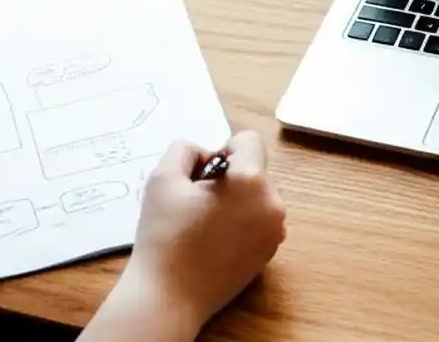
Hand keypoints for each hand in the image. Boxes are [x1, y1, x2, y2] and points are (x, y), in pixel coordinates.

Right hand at [102, 131, 285, 337]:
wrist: (169, 296)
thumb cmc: (164, 236)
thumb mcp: (163, 177)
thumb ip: (185, 149)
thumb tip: (206, 153)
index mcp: (252, 182)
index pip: (248, 141)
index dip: (222, 150)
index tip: (203, 176)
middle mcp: (273, 204)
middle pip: (255, 169)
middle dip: (229, 178)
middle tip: (198, 202)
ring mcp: (275, 232)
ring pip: (257, 195)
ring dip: (236, 199)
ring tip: (205, 222)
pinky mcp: (270, 252)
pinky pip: (259, 220)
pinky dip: (241, 221)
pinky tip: (214, 239)